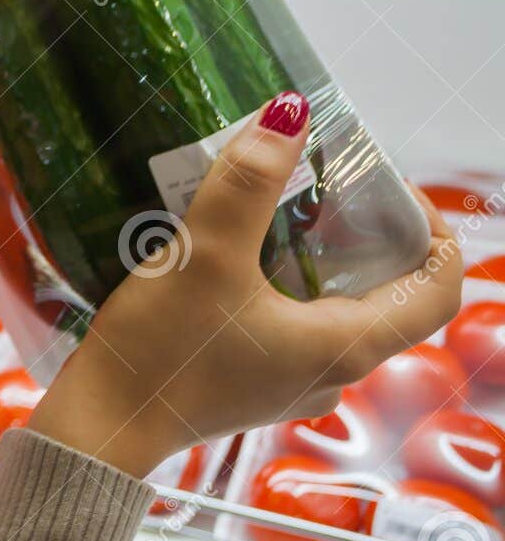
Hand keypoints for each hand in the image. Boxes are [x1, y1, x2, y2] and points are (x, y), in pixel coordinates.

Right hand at [29, 91, 463, 477]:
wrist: (100, 425)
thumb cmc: (160, 353)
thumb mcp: (205, 255)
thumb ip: (247, 183)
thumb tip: (289, 115)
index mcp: (345, 345)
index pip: (440, 289)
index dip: (432, 230)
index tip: (389, 190)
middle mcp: (333, 372)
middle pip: (387, 295)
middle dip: (361, 234)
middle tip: (320, 188)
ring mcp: (293, 384)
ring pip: (334, 310)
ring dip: (315, 259)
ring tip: (270, 215)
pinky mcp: (252, 385)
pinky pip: (291, 327)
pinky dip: (279, 286)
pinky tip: (233, 260)